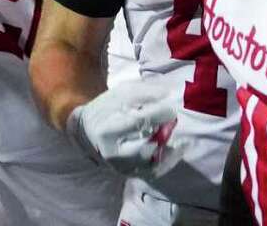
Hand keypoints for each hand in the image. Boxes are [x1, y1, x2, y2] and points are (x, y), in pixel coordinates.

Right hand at [66, 79, 186, 176]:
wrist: (88, 131)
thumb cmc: (106, 108)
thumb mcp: (120, 93)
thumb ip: (143, 92)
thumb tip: (166, 94)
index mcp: (107, 130)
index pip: (137, 123)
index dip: (158, 115)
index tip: (170, 108)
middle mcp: (112, 153)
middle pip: (144, 149)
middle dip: (163, 134)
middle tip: (172, 121)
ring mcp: (121, 167)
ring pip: (151, 164)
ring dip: (168, 150)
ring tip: (178, 139)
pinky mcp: (129, 174)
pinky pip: (153, 172)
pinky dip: (168, 161)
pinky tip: (176, 149)